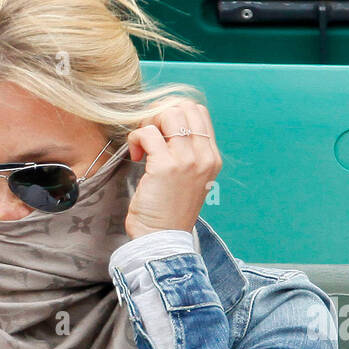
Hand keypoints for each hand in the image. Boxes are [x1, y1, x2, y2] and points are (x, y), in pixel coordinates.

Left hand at [123, 102, 221, 239]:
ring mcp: (186, 160)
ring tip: (142, 146)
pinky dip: (136, 138)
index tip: (159, 132)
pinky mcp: (165, 166)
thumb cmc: (168, 213)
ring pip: (168, 114)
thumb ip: (187, 155)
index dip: (174, 114)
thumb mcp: (189, 181)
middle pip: (185, 108)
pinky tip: (136, 156)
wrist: (162, 241)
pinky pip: (148, 133)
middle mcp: (204, 156)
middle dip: (160, 115)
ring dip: (148, 124)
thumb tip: (166, 127)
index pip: (198, 114)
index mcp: (212, 158)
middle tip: (148, 137)